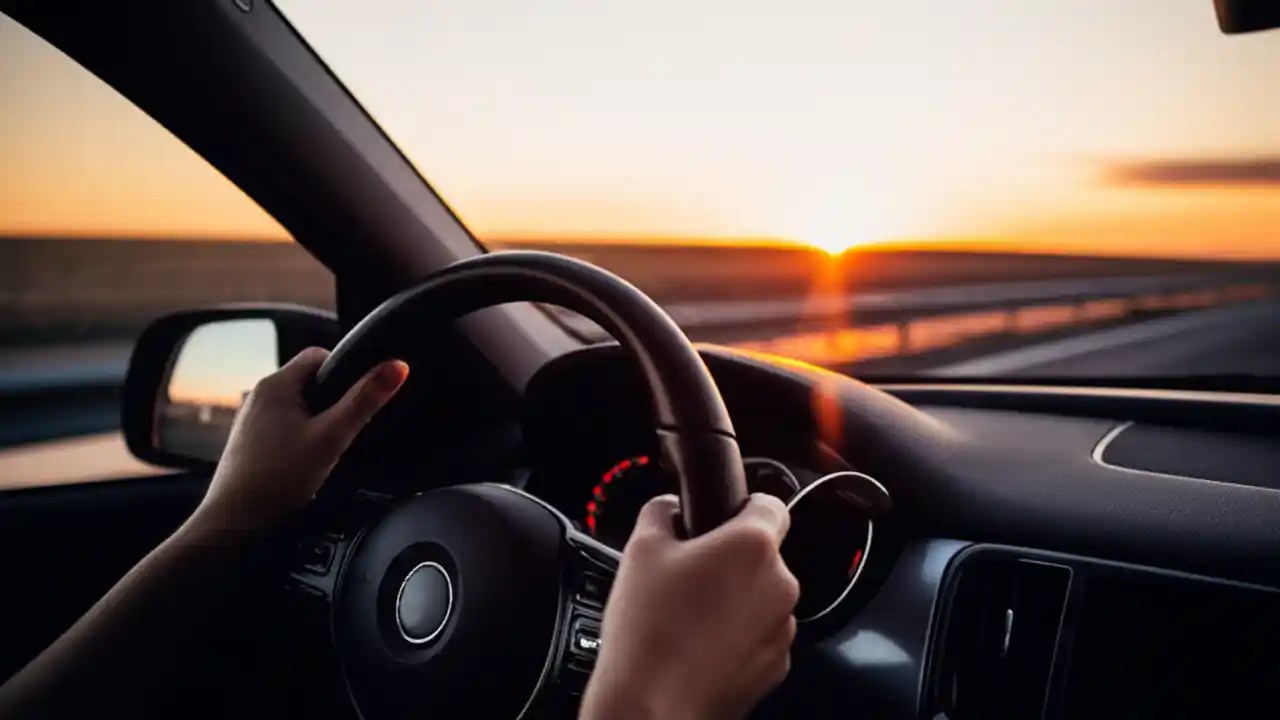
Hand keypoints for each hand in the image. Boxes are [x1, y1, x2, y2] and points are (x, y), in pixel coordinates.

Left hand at [192, 347, 407, 533]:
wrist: (234, 523)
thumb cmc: (277, 479)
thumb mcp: (332, 437)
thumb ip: (365, 401)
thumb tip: (397, 366)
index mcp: (276, 384)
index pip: (319, 355)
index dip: (346, 370)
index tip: (361, 396)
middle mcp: (259, 396)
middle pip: (310, 382)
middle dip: (333, 401)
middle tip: (346, 429)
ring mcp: (252, 420)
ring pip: (299, 407)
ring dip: (318, 422)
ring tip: (327, 448)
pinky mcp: (251, 443)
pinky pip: (285, 427)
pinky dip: (302, 438)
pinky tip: (307, 462)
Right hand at [580, 493, 799, 719]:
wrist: (651, 709)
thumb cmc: (647, 632)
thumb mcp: (640, 549)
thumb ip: (661, 512)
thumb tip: (670, 508)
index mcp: (753, 547)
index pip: (770, 504)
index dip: (743, 506)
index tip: (722, 517)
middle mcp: (779, 586)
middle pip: (762, 556)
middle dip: (729, 560)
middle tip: (687, 575)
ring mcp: (781, 630)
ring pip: (760, 597)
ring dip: (734, 599)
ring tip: (688, 617)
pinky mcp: (775, 667)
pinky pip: (759, 635)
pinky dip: (736, 636)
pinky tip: (699, 645)